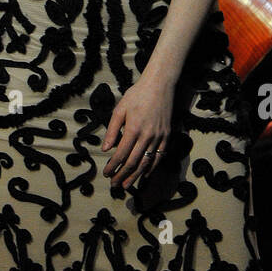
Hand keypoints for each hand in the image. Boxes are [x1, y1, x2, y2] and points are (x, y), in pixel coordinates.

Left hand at [102, 72, 173, 189]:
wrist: (160, 85)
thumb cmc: (137, 95)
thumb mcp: (120, 109)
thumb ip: (112, 130)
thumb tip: (105, 149)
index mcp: (134, 129)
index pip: (121, 154)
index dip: (113, 166)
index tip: (106, 174)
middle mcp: (147, 136)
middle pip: (133, 162)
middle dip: (122, 175)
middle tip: (114, 185)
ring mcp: (159, 137)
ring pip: (146, 162)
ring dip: (136, 176)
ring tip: (126, 185)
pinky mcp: (167, 136)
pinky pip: (159, 156)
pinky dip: (151, 167)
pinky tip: (144, 174)